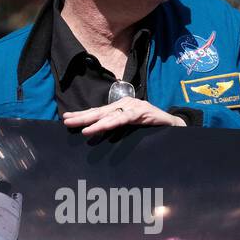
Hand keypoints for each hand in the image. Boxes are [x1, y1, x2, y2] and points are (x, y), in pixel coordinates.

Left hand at [62, 99, 183, 136]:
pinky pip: (123, 119)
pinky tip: (100, 127)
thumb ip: (117, 128)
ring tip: (80, 128)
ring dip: (94, 122)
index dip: (82, 115)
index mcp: (120, 107)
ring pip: (109, 115)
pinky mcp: (141, 112)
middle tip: (66, 121)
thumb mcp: (130, 128)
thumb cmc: (151, 127)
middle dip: (81, 117)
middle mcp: (124, 104)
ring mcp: (133, 106)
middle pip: (99, 112)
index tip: (66, 119)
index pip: (98, 112)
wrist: (173, 125)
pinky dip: (110, 123)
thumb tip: (98, 135)